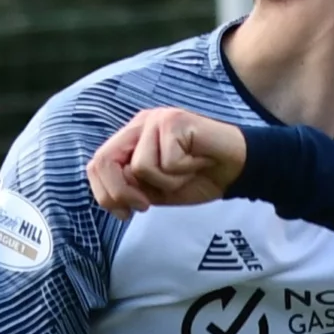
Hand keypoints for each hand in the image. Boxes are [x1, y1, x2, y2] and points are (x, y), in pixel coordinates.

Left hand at [86, 107, 247, 213]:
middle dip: (120, 193)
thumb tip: (111, 197)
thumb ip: (132, 189)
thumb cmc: (198, 178)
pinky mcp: (175, 121)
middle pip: (104, 160)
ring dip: (165, 183)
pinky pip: (166, 162)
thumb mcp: (157, 190)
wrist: (236, 168)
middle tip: (145, 205)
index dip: (104, 194)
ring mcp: (156, 120)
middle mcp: (140, 125)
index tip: (126, 213)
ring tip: (185, 173)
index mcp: (131, 139)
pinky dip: (182, 173)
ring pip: (140, 166)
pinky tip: (196, 163)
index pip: (97, 164)